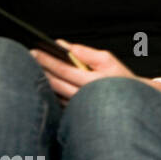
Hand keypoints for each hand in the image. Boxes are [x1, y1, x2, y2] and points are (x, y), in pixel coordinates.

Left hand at [30, 41, 153, 104]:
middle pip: (54, 82)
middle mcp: (83, 96)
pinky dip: (48, 91)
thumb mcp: (108, 60)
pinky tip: (43, 82)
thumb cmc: (119, 78)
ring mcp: (77, 107)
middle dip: (40, 68)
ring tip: (33, 68)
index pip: (64, 69)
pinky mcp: (74, 113)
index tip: (36, 51)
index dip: (48, 60)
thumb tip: (65, 46)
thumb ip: (86, 53)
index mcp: (92, 82)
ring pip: (53, 93)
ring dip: (42, 81)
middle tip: (29, 57)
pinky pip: (56, 101)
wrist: (131, 101)